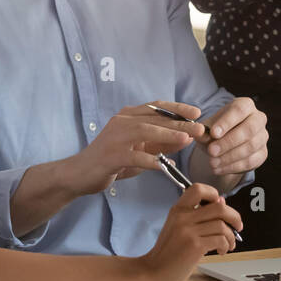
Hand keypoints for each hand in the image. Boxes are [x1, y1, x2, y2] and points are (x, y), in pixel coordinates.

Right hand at [65, 101, 206, 196]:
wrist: (80, 174)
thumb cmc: (112, 161)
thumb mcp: (139, 149)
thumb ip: (160, 144)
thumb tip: (187, 139)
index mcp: (128, 116)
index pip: (156, 107)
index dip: (178, 108)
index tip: (197, 112)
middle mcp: (121, 122)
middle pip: (155, 118)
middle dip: (179, 122)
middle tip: (200, 128)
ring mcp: (114, 137)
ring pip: (144, 131)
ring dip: (167, 134)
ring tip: (186, 139)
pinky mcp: (110, 156)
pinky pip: (134, 156)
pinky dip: (150, 160)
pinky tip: (165, 165)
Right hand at [139, 183, 243, 280]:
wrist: (154, 272)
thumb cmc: (168, 252)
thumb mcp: (178, 227)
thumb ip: (197, 215)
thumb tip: (221, 201)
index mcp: (178, 210)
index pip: (198, 189)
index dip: (214, 194)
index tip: (221, 204)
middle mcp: (183, 217)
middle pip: (219, 207)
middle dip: (234, 216)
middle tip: (237, 226)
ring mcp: (188, 231)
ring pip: (222, 225)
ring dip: (231, 236)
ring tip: (228, 244)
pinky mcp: (195, 246)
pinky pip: (220, 239)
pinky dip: (226, 245)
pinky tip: (221, 251)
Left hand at [197, 97, 267, 177]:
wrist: (225, 145)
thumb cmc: (216, 131)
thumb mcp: (207, 128)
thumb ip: (204, 131)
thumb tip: (201, 135)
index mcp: (245, 105)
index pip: (239, 110)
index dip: (226, 122)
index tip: (213, 133)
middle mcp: (258, 118)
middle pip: (249, 129)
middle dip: (229, 142)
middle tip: (211, 151)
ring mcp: (262, 137)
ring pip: (250, 147)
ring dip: (229, 157)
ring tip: (212, 163)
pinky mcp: (262, 154)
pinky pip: (250, 161)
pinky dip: (233, 167)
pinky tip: (219, 169)